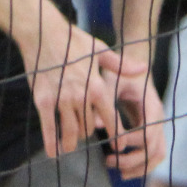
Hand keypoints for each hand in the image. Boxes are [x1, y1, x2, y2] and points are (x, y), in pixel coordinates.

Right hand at [14, 11, 124, 159]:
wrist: (43, 33)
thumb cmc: (74, 41)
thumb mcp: (100, 51)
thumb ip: (121, 65)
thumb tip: (144, 68)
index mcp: (97, 86)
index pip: (111, 118)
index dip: (117, 134)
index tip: (120, 145)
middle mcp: (81, 96)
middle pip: (88, 127)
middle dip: (88, 133)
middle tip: (86, 134)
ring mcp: (61, 100)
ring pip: (71, 131)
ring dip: (72, 142)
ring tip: (71, 146)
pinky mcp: (43, 101)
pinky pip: (49, 128)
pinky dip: (52, 143)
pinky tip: (55, 152)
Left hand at [101, 56, 167, 178]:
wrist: (134, 73)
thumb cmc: (120, 75)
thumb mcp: (111, 81)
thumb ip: (104, 102)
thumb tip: (95, 126)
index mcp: (152, 105)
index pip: (148, 131)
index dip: (131, 141)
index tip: (112, 145)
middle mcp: (159, 119)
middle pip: (154, 147)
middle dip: (132, 159)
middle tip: (109, 161)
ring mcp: (158, 127)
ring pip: (157, 155)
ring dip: (139, 167)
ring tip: (119, 173)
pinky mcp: (154, 134)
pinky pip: (155, 155)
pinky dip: (143, 166)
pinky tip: (125, 172)